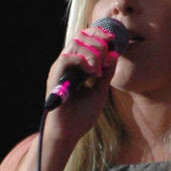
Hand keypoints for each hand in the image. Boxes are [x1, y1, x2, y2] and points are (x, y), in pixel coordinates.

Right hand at [44, 26, 119, 145]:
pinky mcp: (55, 77)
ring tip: (99, 69)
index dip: (99, 35)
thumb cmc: (81, 116)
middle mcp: (67, 65)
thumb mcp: (100, 91)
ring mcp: (60, 70)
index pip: (85, 40)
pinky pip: (66, 58)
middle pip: (81, 37)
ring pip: (75, 44)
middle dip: (99, 41)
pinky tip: (93, 72)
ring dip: (93, 52)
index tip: (113, 40)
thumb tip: (114, 54)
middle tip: (109, 54)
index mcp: (76, 66)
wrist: (68, 134)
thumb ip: (106, 74)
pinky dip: (82, 60)